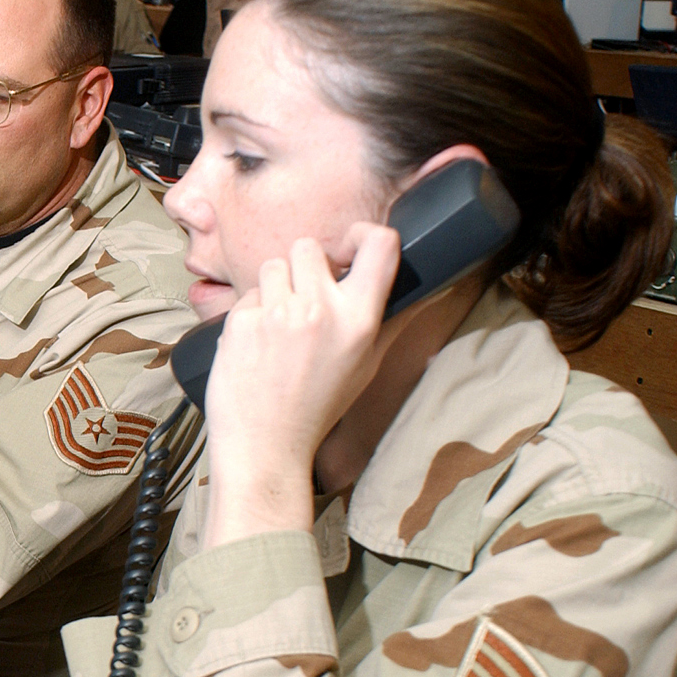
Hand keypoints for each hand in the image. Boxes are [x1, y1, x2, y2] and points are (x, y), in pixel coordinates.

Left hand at [202, 223, 400, 546]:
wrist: (265, 443)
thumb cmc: (317, 406)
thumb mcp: (367, 365)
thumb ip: (391, 320)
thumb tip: (436, 289)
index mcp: (359, 320)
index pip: (380, 246)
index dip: (365, 233)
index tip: (351, 244)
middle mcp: (320, 310)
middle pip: (309, 246)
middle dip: (303, 268)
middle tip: (302, 301)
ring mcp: (277, 314)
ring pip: (272, 266)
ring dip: (273, 287)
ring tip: (277, 325)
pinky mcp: (240, 321)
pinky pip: (245, 295)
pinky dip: (249, 313)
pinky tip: (255, 344)